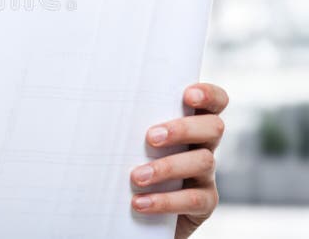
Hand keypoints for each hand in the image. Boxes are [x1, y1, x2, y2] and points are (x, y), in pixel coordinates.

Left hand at [130, 83, 227, 238]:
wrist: (130, 213)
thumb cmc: (126, 161)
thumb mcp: (129, 139)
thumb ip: (125, 121)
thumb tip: (93, 102)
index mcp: (189, 123)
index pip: (214, 102)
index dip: (208, 95)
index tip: (188, 95)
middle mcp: (203, 145)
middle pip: (213, 127)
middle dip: (183, 129)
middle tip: (151, 137)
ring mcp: (205, 174)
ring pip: (203, 162)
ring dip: (167, 167)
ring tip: (137, 176)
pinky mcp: (203, 203)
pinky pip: (194, 200)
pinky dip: (165, 201)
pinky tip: (140, 202)